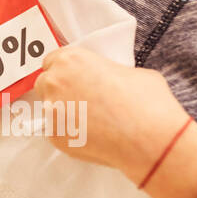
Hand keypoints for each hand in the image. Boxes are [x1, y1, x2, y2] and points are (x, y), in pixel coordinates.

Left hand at [32, 44, 192, 182]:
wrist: (150, 138)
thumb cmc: (146, 103)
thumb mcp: (133, 72)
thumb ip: (110, 72)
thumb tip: (111, 80)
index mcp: (72, 59)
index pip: (52, 60)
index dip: (63, 70)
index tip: (72, 78)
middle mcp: (56, 81)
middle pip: (45, 83)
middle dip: (59, 90)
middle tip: (81, 100)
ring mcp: (52, 110)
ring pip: (49, 109)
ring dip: (63, 113)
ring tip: (90, 122)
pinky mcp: (56, 136)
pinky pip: (58, 131)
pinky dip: (70, 134)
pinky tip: (91, 136)